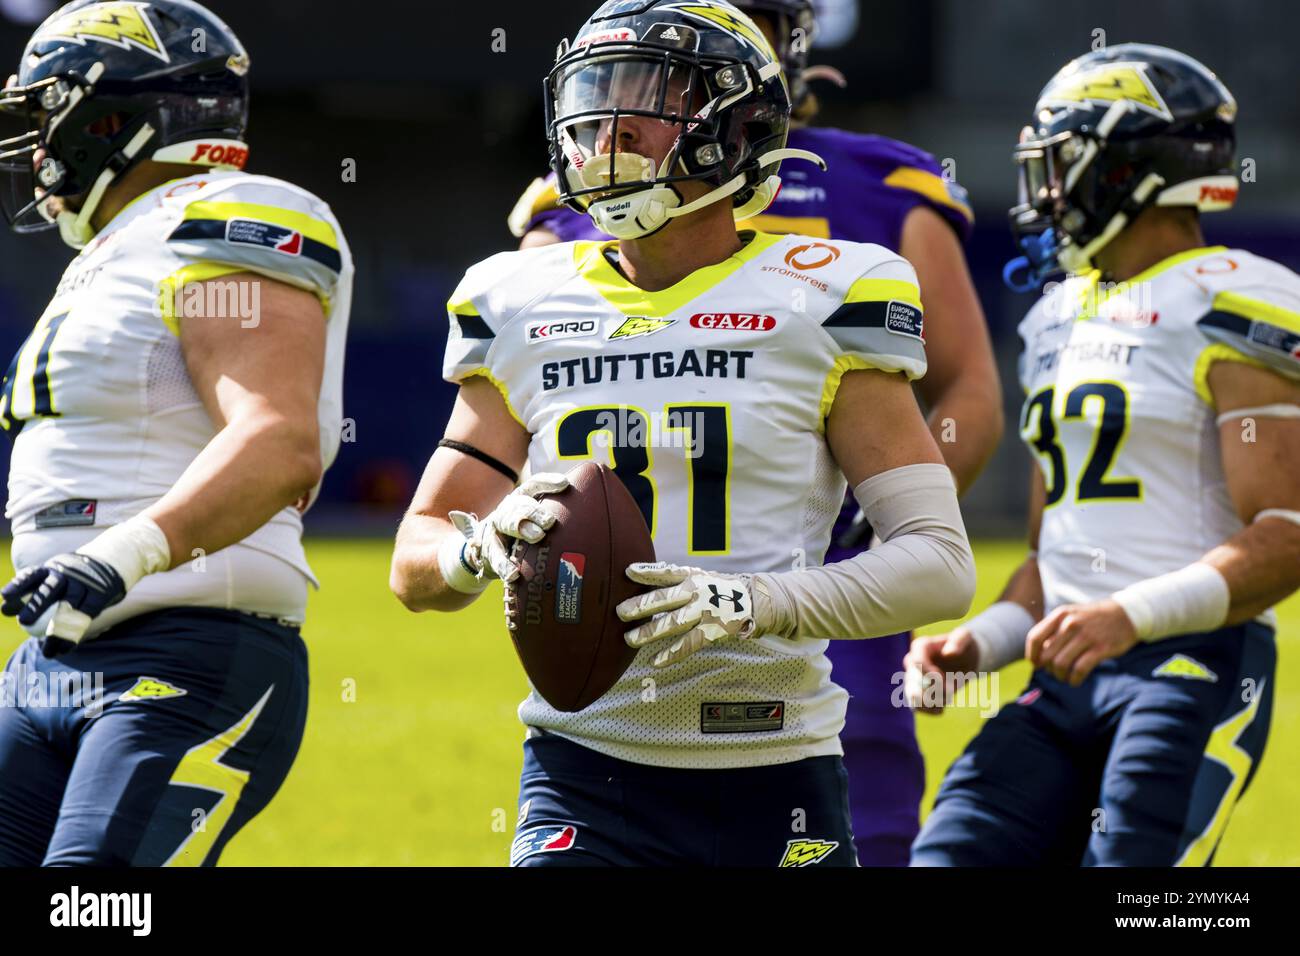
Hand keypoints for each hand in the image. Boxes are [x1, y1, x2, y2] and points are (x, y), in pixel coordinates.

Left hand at [2, 553, 126, 655]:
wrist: (111, 563)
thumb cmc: (72, 576)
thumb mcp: (53, 575)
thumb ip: (31, 592)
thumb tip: (5, 610)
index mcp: (54, 567)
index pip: (33, 575)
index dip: (19, 585)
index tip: (6, 597)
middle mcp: (69, 573)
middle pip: (51, 589)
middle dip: (37, 604)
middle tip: (24, 622)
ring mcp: (87, 583)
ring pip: (69, 609)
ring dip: (57, 632)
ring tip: (47, 651)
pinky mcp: (101, 595)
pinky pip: (85, 619)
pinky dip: (73, 636)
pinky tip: (63, 650)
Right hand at [449, 472, 568, 583]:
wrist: (485, 548)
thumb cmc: (521, 532)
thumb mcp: (533, 520)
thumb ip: (555, 514)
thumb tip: (588, 516)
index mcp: (521, 498)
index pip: (534, 485)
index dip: (548, 483)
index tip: (565, 484)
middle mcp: (507, 510)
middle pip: (520, 506)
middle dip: (535, 512)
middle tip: (550, 521)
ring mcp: (496, 528)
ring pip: (507, 524)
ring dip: (522, 529)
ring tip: (538, 537)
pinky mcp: (489, 549)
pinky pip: (497, 556)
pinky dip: (505, 565)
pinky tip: (514, 574)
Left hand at [617, 562, 759, 666]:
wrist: (752, 600)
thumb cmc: (717, 588)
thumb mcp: (698, 576)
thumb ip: (673, 579)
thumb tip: (639, 576)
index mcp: (692, 577)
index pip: (666, 573)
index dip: (647, 572)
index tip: (627, 572)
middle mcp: (697, 593)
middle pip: (665, 599)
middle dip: (642, 606)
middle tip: (620, 612)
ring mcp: (705, 612)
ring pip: (673, 624)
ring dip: (650, 632)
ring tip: (629, 640)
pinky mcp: (712, 632)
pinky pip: (689, 645)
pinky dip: (672, 654)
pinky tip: (655, 661)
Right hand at [902, 629, 979, 713]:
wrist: (964, 659)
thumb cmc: (964, 645)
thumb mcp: (966, 637)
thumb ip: (959, 640)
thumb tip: (948, 653)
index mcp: (921, 646)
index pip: (917, 661)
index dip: (931, 674)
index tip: (945, 679)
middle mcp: (912, 662)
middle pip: (913, 683)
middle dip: (935, 692)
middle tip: (951, 691)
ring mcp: (913, 678)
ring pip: (912, 697)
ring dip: (933, 702)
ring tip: (947, 699)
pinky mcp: (917, 692)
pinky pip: (916, 707)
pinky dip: (931, 710)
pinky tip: (943, 706)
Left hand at [1027, 599, 1136, 686]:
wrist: (1126, 614)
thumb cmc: (1093, 619)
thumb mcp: (1071, 616)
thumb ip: (1054, 631)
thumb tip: (1038, 656)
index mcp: (1060, 615)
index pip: (1035, 637)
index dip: (1032, 655)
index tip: (1035, 664)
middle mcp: (1070, 624)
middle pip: (1047, 655)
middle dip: (1048, 669)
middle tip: (1054, 672)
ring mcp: (1086, 636)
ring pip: (1061, 664)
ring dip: (1060, 676)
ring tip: (1065, 677)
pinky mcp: (1101, 648)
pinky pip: (1079, 670)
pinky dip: (1074, 679)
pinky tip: (1075, 681)